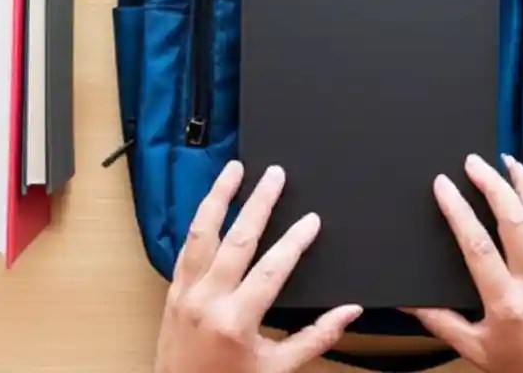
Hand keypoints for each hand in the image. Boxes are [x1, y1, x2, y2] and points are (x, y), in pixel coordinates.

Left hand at [155, 161, 362, 372]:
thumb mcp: (277, 370)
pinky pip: (186, 248)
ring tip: (233, 170)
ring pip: (201, 234)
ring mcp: (185, 294)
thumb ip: (315, 338)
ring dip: (218, 198)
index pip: (271, 270)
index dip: (294, 242)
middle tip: (275, 175)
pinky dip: (200, 222)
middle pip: (237, 240)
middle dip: (259, 203)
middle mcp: (206, 302)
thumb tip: (349, 311)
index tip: (312, 220)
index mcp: (236, 322)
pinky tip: (211, 204)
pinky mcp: (172, 293)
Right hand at [407, 154, 522, 372]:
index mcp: (506, 301)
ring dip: (519, 184)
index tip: (443, 185)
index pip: (478, 245)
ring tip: (503, 160)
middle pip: (513, 219)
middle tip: (473, 161)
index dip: (458, 211)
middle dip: (492, 184)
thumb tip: (409, 303)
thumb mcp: (478, 351)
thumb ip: (442, 324)